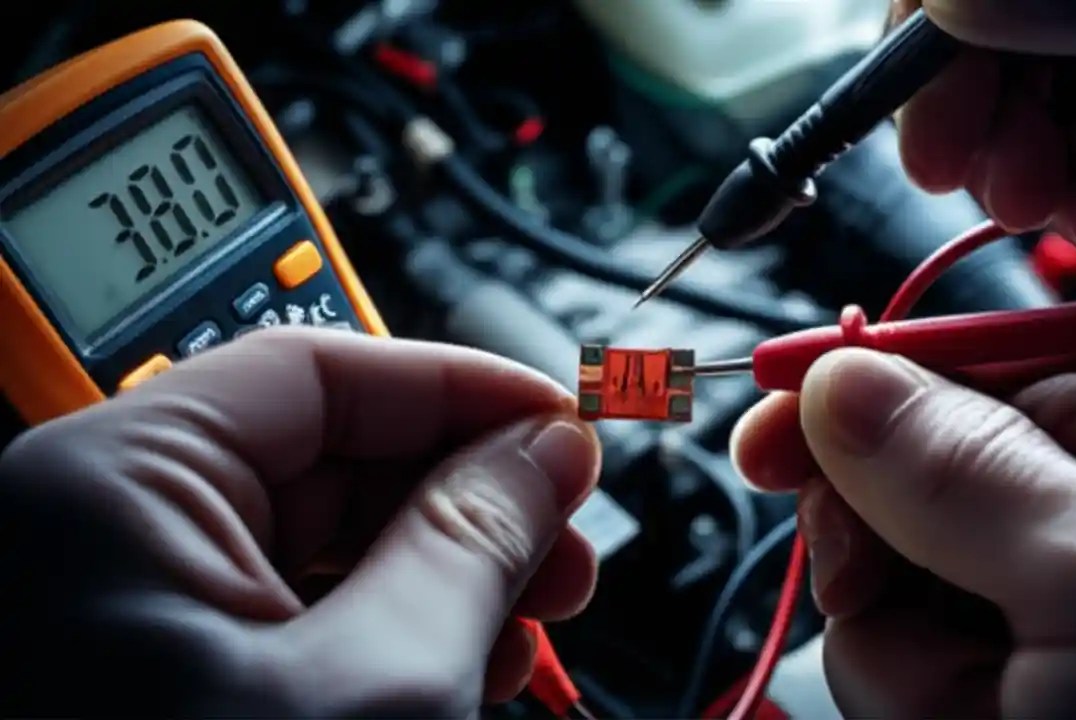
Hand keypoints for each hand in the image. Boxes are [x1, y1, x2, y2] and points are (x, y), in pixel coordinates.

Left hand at [0, 327, 600, 716]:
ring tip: (526, 621)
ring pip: (313, 536)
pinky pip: (286, 610)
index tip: (564, 423)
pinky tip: (457, 660)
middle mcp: (89, 535)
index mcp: (103, 492)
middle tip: (563, 533)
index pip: (319, 370)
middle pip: (322, 453)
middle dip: (463, 492)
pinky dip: (387, 625)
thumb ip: (475, 538)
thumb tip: (547, 448)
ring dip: (438, 567)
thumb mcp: (382, 688)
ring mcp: (115, 609)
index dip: (463, 388)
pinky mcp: (150, 674)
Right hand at [732, 348, 1075, 716]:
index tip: (766, 447)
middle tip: (879, 604)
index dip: (850, 404)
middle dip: (885, 565)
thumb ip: (962, 463)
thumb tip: (839, 378)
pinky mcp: (1020, 691)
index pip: (957, 375)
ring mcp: (1054, 616)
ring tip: (1000, 712)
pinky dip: (931, 712)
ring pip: (895, 602)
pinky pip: (912, 678)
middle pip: (904, 492)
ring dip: (919, 670)